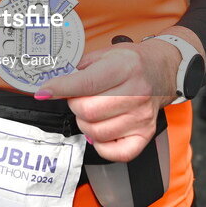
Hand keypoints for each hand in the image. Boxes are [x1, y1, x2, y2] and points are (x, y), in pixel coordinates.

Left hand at [36, 41, 179, 162]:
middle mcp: (136, 93)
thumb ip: (81, 68)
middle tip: (78, 99)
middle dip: (74, 105)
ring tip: (90, 112)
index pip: (86, 83)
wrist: (162, 70)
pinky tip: (100, 132)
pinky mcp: (145, 134)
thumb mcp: (107, 53)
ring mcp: (142, 117)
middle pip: (88, 111)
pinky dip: (101, 146)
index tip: (43, 92)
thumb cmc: (131, 62)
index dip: (60, 89)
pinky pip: (117, 153)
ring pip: (96, 132)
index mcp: (125, 67)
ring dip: (85, 124)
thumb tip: (56, 85)